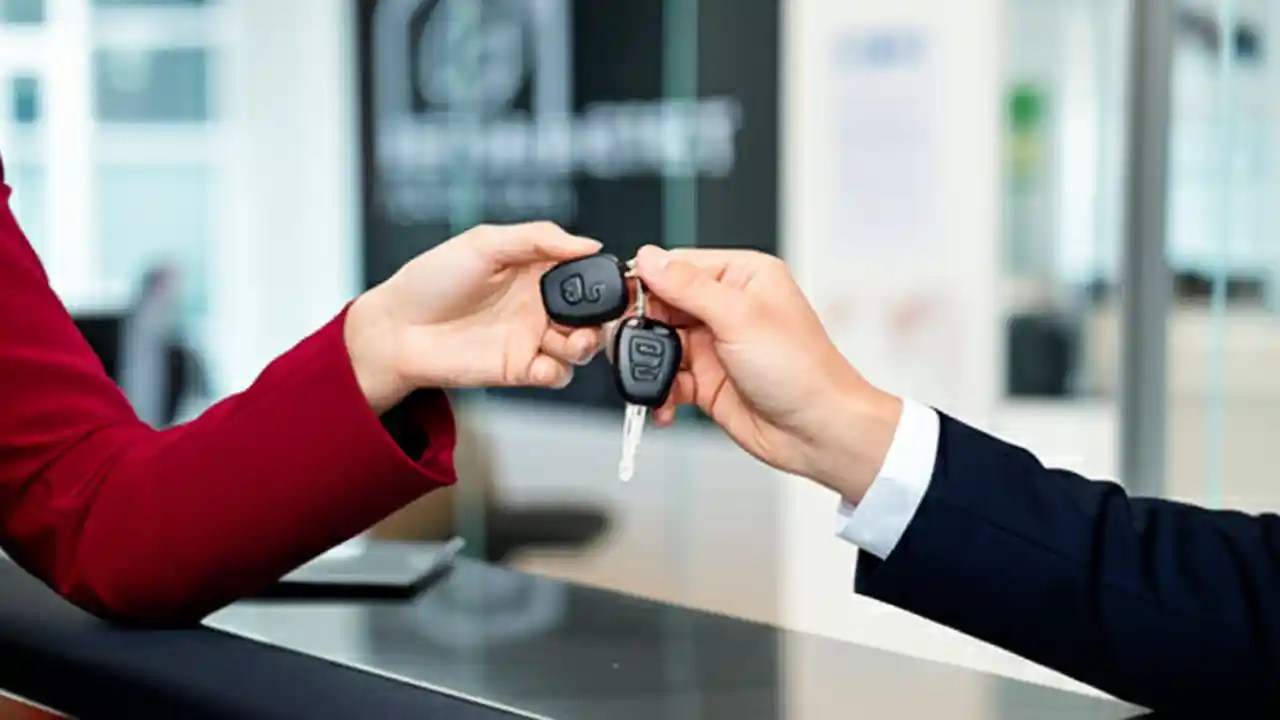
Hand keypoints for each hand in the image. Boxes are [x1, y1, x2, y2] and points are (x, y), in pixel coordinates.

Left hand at [345, 223, 602, 413]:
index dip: (603, 277)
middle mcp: (539, 304)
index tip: (612, 280)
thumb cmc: (431, 280)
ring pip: (582, 347)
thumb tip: (588, 243)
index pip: (584, 272)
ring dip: (586, 345)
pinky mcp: (520, 369)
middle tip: (594, 318)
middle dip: (604, 318)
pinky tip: (541, 363)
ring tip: (573, 341)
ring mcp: (532, 338)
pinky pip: (556, 374)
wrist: (397, 330)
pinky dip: (558, 372)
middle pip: (593, 314)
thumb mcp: (484, 242)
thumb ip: (538, 238)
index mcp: (536, 268)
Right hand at [633, 245, 901, 502]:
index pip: (678, 265)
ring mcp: (716, 345)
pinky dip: (660, 391)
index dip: (648, 282)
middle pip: (662, 305)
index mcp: (742, 276)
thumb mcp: (740, 316)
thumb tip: (650, 258)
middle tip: (626, 345)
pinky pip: (669, 379)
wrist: (819, 432)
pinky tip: (663, 402)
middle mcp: (728, 307)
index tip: (624, 302)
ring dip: (648, 363)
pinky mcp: (708, 380)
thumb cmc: (802, 371)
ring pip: (660, 344)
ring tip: (645, 377)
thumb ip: (689, 286)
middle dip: (641, 327)